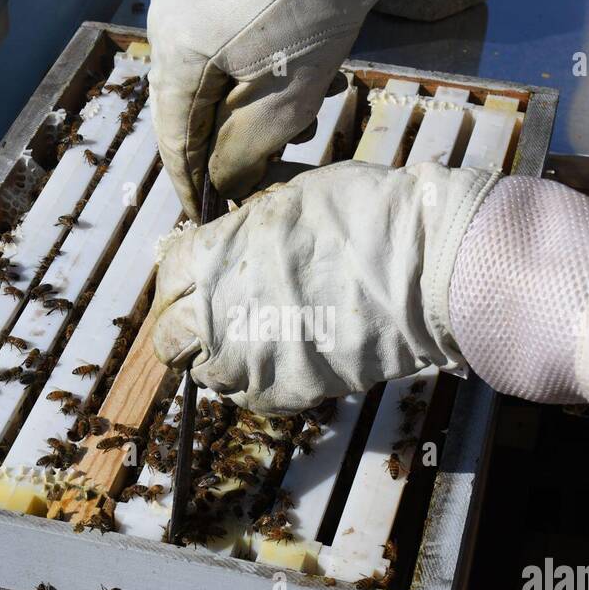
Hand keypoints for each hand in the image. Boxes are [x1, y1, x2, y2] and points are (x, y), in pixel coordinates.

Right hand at [147, 0, 429, 214]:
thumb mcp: (285, 97)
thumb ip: (244, 151)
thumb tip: (224, 182)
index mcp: (175, 53)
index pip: (173, 138)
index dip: (192, 185)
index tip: (206, 217)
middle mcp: (171, 18)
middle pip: (194, 102)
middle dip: (231, 144)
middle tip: (264, 173)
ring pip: (218, 69)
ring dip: (255, 106)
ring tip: (303, 122)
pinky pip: (233, 37)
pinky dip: (261, 69)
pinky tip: (305, 76)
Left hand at [151, 161, 498, 413]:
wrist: (422, 268)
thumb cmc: (363, 215)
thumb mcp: (290, 193)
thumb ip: (247, 217)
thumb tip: (232, 222)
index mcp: (213, 256)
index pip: (166, 274)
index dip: (181, 272)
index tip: (198, 272)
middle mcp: (219, 313)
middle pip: (168, 334)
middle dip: (182, 322)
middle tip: (211, 312)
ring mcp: (249, 359)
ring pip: (204, 373)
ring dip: (216, 356)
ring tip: (247, 338)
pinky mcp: (284, 392)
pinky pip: (246, 396)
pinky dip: (252, 381)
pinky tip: (277, 359)